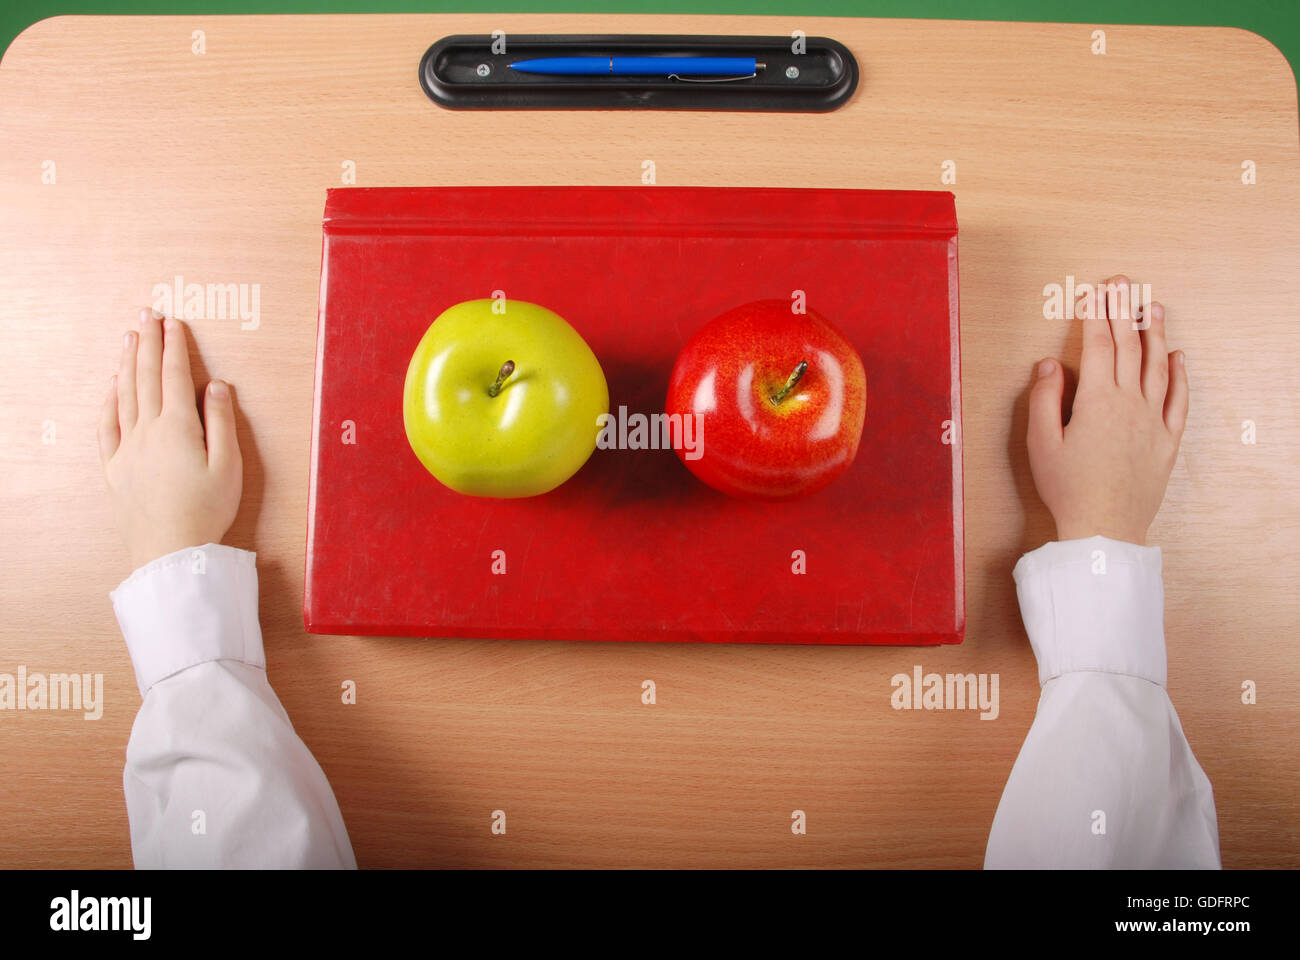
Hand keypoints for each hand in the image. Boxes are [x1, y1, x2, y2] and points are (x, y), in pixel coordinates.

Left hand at [99, 308, 242, 568]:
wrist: (170, 551)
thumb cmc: (207, 511)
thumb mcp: (229, 467)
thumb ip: (222, 422)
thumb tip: (217, 386)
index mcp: (178, 428)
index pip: (175, 376)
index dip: (174, 346)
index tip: (173, 322)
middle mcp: (148, 432)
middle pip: (147, 378)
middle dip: (148, 343)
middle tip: (147, 315)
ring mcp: (128, 449)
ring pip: (125, 395)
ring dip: (128, 363)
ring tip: (129, 338)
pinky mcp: (116, 468)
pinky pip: (107, 425)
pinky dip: (109, 400)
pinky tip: (112, 385)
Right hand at [1027, 275, 1188, 545]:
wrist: (1104, 529)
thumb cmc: (1067, 489)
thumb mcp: (1040, 444)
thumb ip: (1044, 399)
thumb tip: (1050, 363)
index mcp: (1097, 401)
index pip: (1098, 346)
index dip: (1095, 316)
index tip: (1092, 293)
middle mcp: (1130, 404)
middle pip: (1129, 347)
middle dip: (1124, 311)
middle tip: (1123, 284)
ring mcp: (1153, 421)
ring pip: (1157, 366)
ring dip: (1155, 332)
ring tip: (1153, 305)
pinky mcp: (1167, 441)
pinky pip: (1178, 400)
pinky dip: (1179, 374)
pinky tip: (1177, 356)